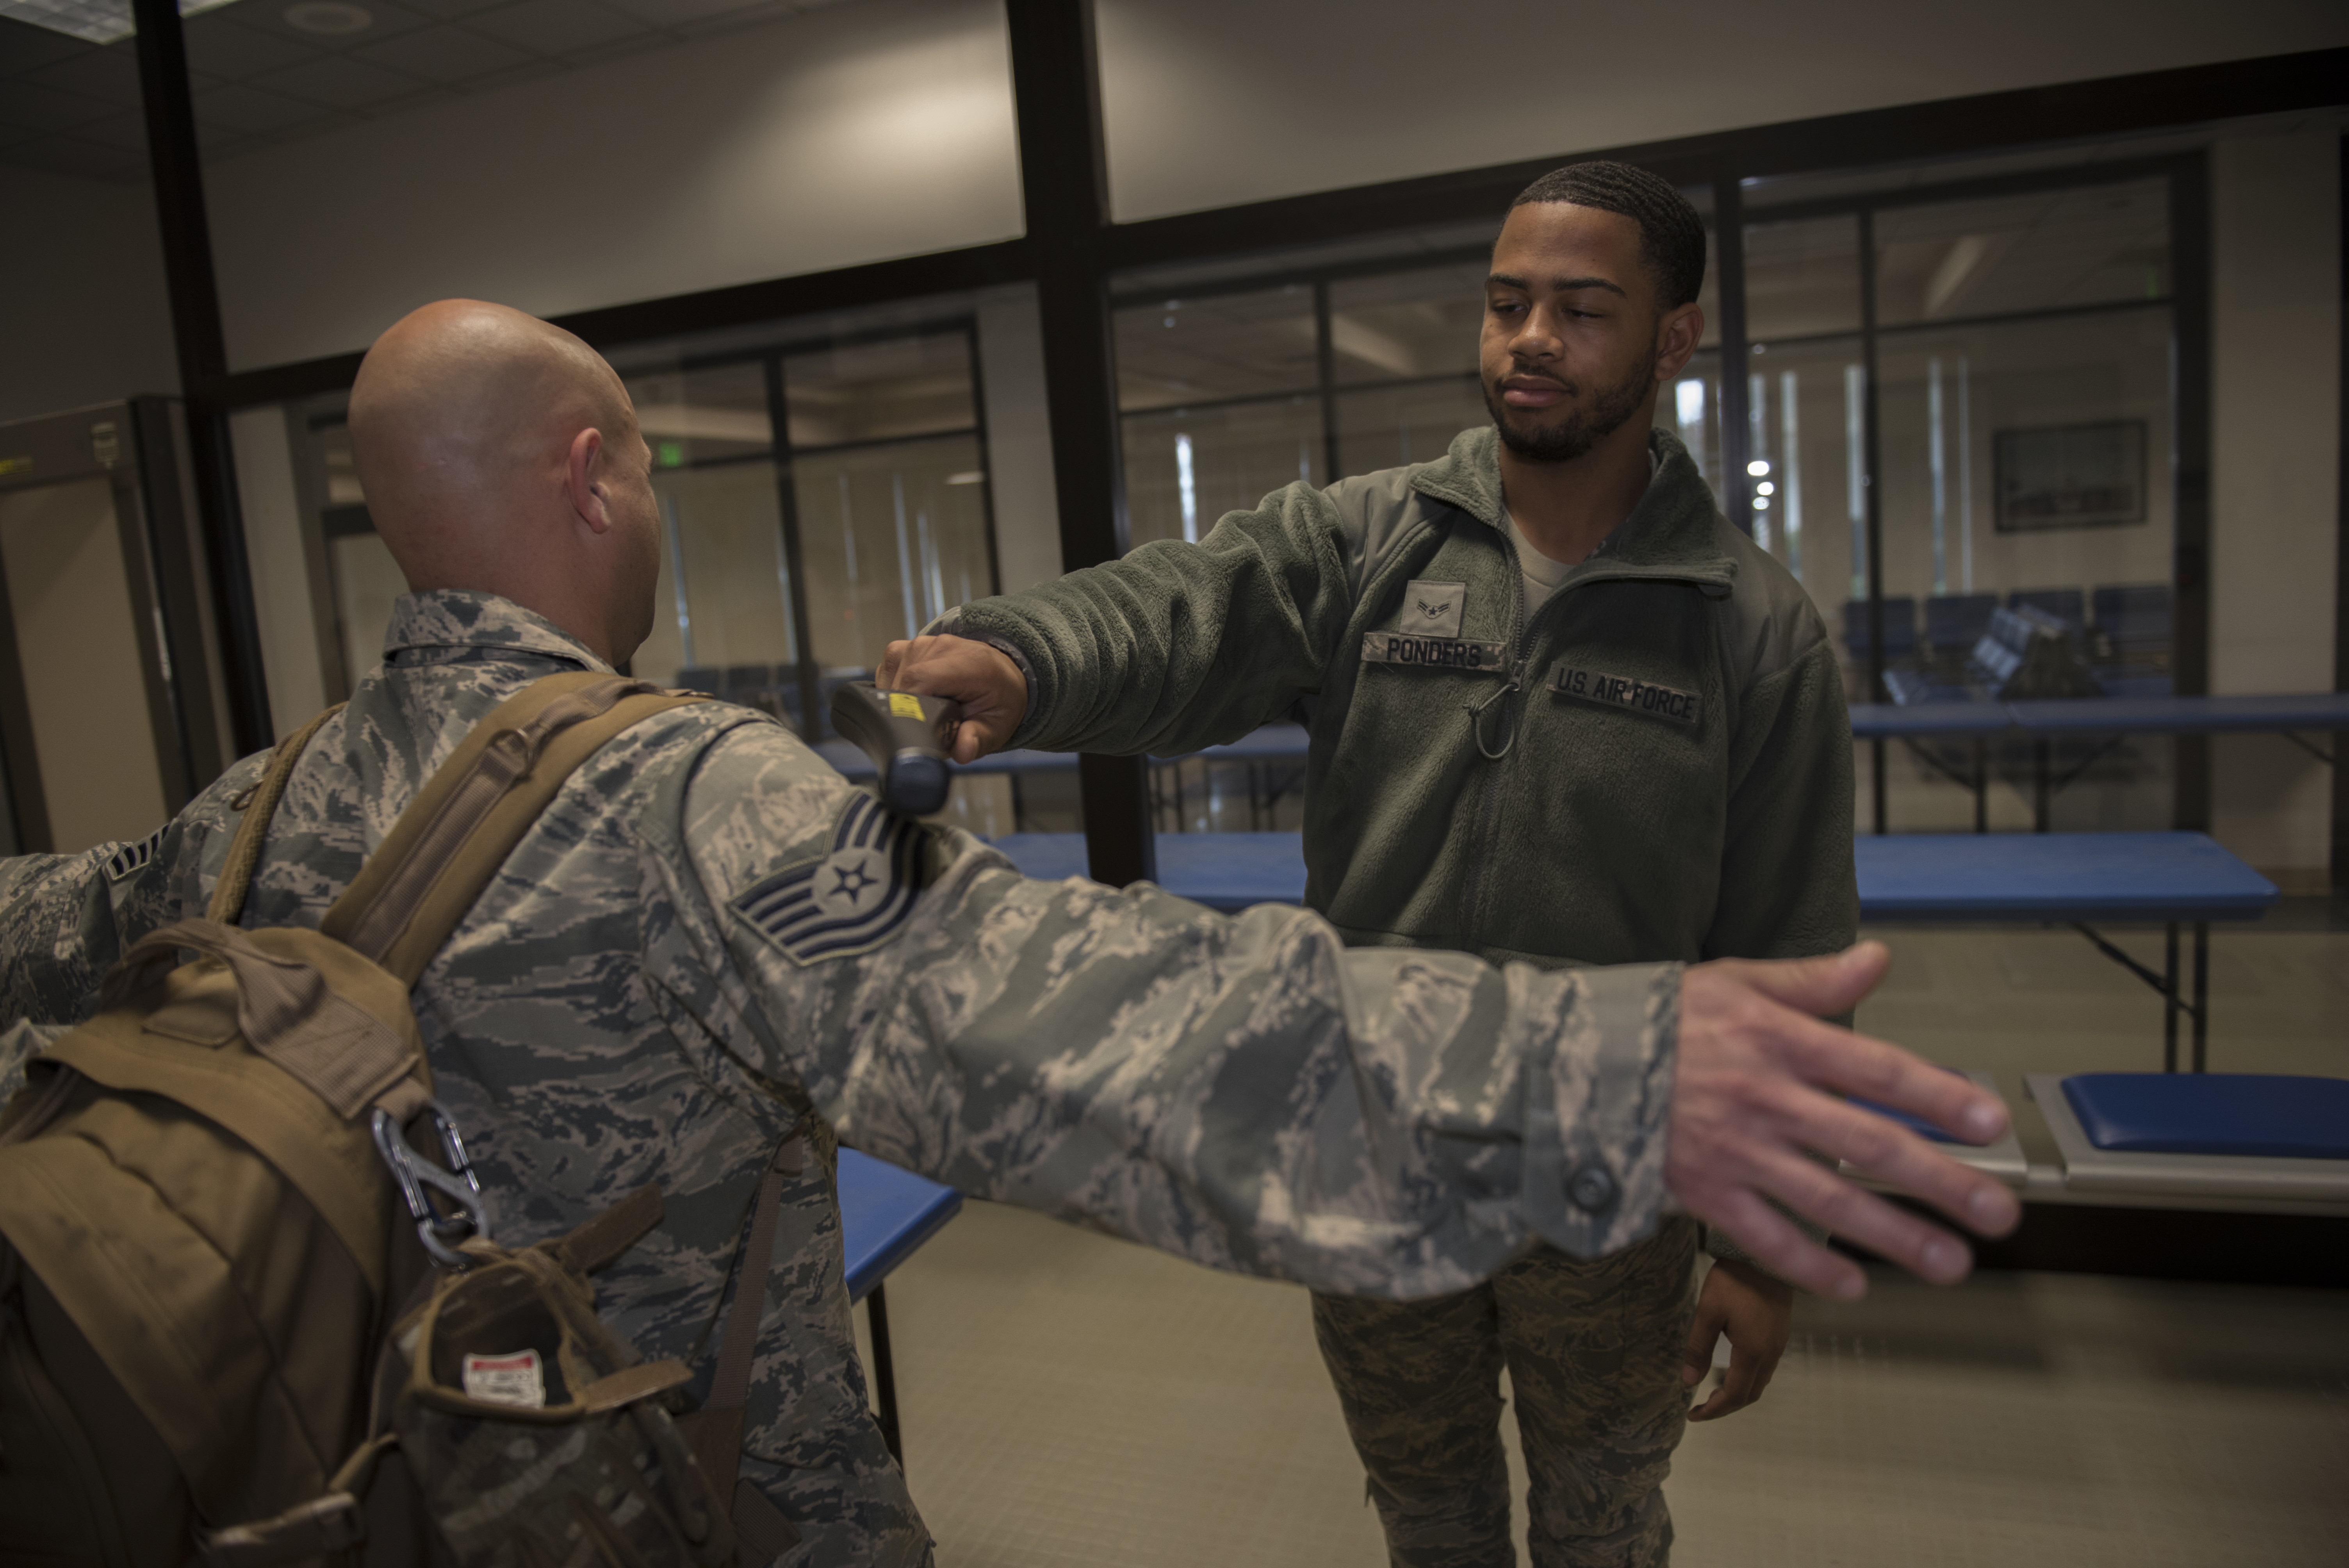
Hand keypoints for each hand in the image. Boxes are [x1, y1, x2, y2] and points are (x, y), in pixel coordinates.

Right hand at [877, 634, 1028, 762]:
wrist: (999, 671)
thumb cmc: (997, 698)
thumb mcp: (997, 725)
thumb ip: (979, 739)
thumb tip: (963, 751)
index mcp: (967, 663)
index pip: (920, 679)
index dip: (911, 708)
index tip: (918, 729)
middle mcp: (941, 646)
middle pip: (902, 683)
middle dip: (908, 711)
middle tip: (929, 724)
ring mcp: (921, 643)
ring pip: (891, 679)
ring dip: (901, 701)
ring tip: (926, 709)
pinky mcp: (906, 646)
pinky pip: (887, 671)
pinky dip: (895, 689)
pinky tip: (915, 697)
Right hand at [1665, 942, 2020, 1301]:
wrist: (1575, 1061)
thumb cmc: (1664, 1019)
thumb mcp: (1736, 983)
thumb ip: (1811, 980)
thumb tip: (1877, 959)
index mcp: (1778, 1040)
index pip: (1876, 1069)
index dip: (1938, 1097)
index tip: (1991, 1122)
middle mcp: (1765, 1097)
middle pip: (1867, 1144)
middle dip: (1940, 1182)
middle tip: (1999, 1212)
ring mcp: (1734, 1150)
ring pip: (1826, 1201)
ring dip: (1894, 1236)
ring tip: (1951, 1263)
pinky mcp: (1703, 1191)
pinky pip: (1764, 1237)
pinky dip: (1809, 1266)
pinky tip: (1854, 1285)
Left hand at [1681, 1259, 1789, 1420]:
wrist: (1764, 1256)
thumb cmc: (1733, 1281)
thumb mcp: (1708, 1312)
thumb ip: (1698, 1348)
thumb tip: (1689, 1381)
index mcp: (1753, 1352)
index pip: (1735, 1395)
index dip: (1714, 1410)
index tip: (1693, 1415)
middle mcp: (1770, 1354)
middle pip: (1750, 1394)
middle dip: (1726, 1406)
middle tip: (1701, 1408)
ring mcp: (1779, 1345)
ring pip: (1760, 1382)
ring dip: (1738, 1393)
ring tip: (1713, 1393)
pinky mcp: (1780, 1334)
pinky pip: (1765, 1368)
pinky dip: (1748, 1378)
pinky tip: (1733, 1371)